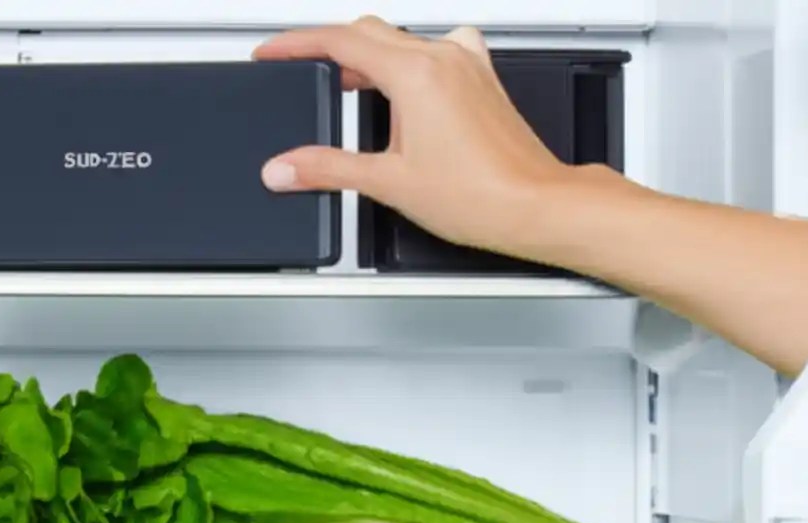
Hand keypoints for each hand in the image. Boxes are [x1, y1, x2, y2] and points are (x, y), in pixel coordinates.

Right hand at [254, 17, 629, 259]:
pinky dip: (411, 62)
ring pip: (405, 40)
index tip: (272, 53)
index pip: (340, 40)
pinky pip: (438, 52)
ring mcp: (467, 67)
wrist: (535, 206)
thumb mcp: (388, 183)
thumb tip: (285, 167)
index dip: (297, 44)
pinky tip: (407, 89)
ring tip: (347, 84)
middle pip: (370, 32)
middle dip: (329, 48)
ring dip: (370, 56)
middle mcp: (444, 59)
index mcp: (416, 74)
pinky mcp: (482, 81)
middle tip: (301, 67)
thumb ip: (328, 169)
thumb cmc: (481, 195)